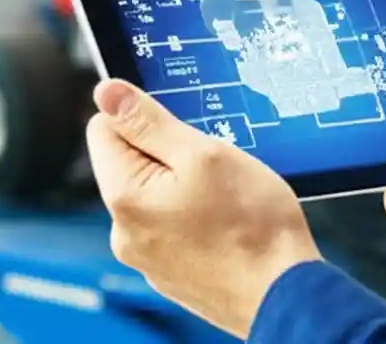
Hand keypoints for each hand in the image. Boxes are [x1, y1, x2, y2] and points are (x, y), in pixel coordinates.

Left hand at [87, 80, 320, 337]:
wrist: (282, 291)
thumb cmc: (252, 225)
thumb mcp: (204, 154)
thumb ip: (149, 122)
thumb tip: (107, 93)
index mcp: (125, 196)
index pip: (103, 128)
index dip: (143, 117)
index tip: (182, 129)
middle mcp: (124, 231)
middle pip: (130, 163)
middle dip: (168, 153)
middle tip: (213, 165)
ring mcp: (147, 256)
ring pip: (155, 194)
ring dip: (184, 185)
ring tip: (226, 197)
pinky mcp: (170, 271)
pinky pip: (171, 225)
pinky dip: (194, 215)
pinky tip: (227, 222)